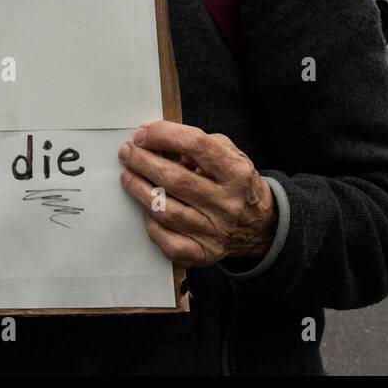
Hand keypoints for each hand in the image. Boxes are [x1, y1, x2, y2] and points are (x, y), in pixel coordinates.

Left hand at [118, 120, 276, 268]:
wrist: (260, 225)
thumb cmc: (236, 184)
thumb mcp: (230, 155)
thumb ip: (199, 144)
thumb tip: (159, 142)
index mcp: (236, 174)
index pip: (196, 145)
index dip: (164, 135)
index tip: (142, 133)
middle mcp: (227, 204)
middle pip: (176, 179)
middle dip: (144, 162)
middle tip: (127, 152)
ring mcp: (215, 232)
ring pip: (167, 211)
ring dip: (139, 190)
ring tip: (127, 175)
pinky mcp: (204, 253)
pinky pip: (168, 241)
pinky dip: (151, 223)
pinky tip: (145, 208)